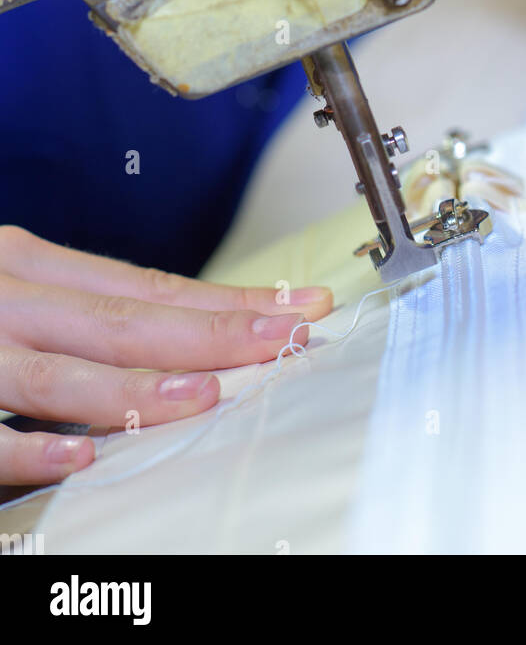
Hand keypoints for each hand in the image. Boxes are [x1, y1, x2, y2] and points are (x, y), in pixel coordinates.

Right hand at [0, 225, 330, 484]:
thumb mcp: (12, 286)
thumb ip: (77, 310)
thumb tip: (177, 340)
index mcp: (28, 263)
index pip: (147, 286)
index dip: (227, 300)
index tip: (299, 309)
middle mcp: (3, 291)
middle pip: (123, 318)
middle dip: (215, 332)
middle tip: (289, 341)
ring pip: (57, 371)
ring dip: (134, 389)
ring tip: (205, 396)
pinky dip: (25, 447)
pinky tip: (76, 459)